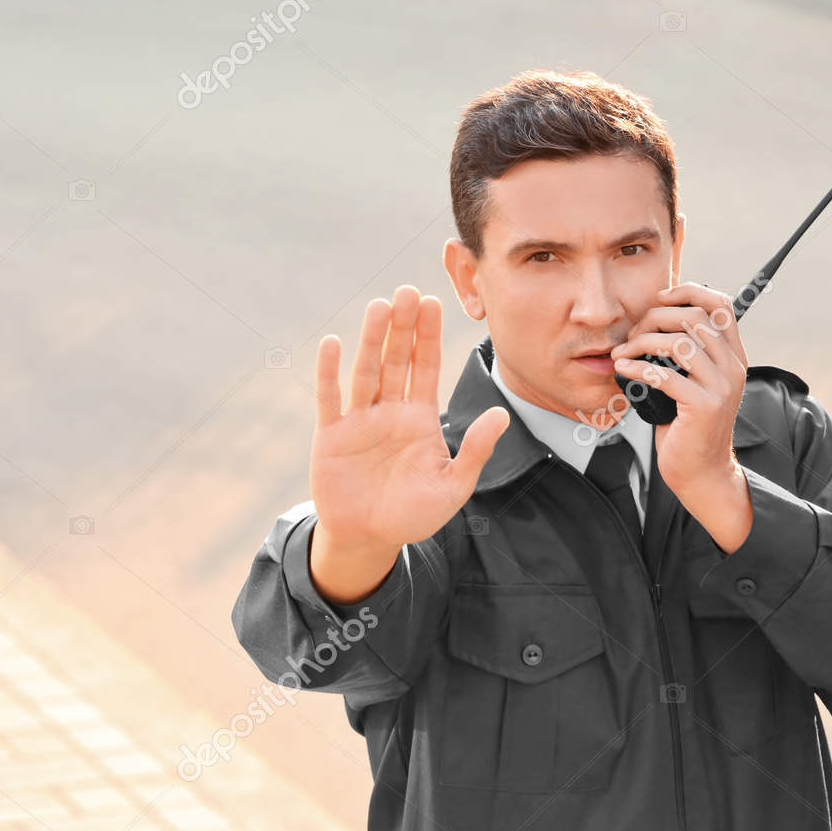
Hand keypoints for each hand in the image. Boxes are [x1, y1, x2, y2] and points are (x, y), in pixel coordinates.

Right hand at [308, 284, 509, 599]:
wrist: (370, 539)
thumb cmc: (412, 515)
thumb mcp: (454, 485)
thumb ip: (475, 449)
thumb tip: (502, 413)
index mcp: (420, 418)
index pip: (426, 367)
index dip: (430, 336)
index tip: (435, 302)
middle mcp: (389, 411)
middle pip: (397, 360)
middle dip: (404, 327)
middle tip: (408, 291)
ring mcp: (359, 420)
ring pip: (366, 371)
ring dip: (371, 339)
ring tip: (380, 306)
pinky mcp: (332, 435)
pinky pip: (331, 398)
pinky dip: (330, 371)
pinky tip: (333, 343)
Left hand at [610, 283, 753, 551]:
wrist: (701, 472)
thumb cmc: (688, 426)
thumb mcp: (695, 383)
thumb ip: (688, 354)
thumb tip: (654, 320)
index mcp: (734, 356)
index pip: (720, 304)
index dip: (688, 292)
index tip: (659, 299)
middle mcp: (734, 367)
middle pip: (694, 318)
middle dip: (655, 319)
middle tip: (631, 336)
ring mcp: (722, 387)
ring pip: (679, 342)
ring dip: (641, 343)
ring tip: (622, 355)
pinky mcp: (704, 407)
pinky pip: (665, 375)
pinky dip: (638, 368)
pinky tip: (623, 371)